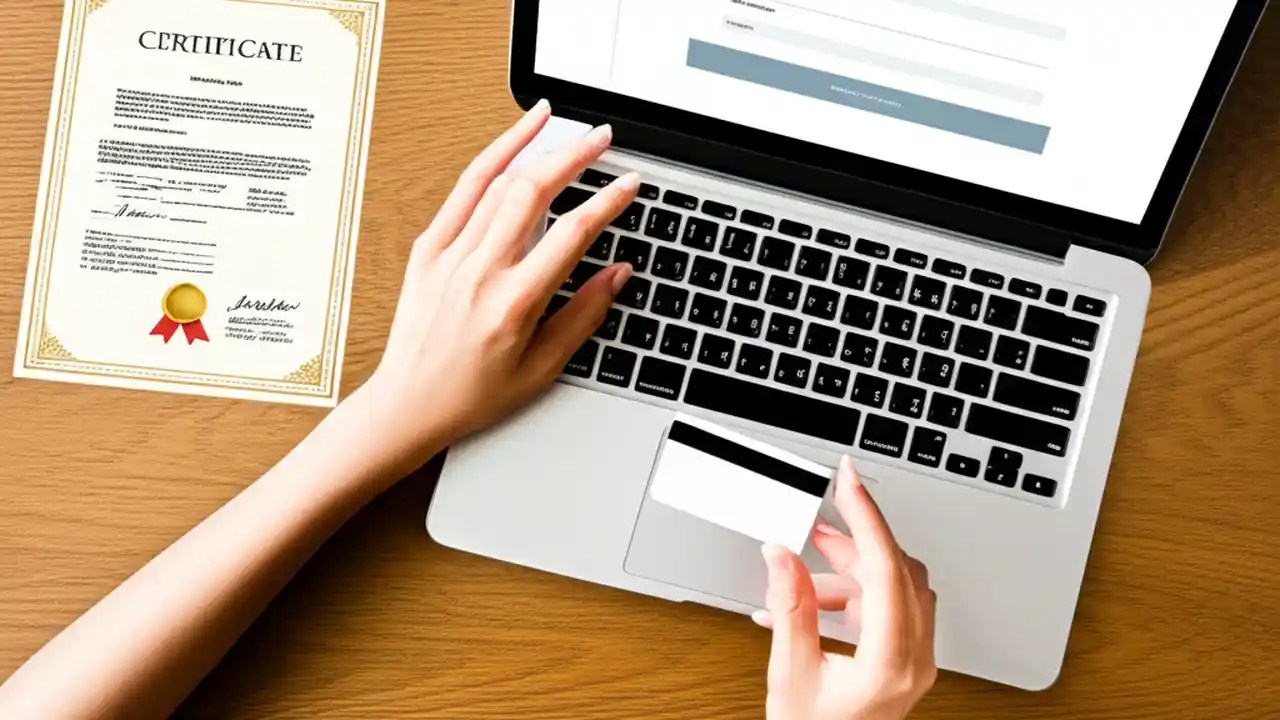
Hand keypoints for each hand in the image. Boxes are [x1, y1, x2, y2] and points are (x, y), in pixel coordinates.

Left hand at [360, 100, 635, 465]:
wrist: (408, 403)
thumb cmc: (472, 394)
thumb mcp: (543, 368)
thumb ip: (584, 315)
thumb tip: (618, 274)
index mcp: (514, 303)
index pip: (573, 234)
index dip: (608, 202)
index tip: (630, 184)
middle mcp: (480, 271)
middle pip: (534, 191)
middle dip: (575, 155)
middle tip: (604, 138)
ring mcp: (450, 254)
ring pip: (497, 180)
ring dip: (534, 145)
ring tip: (563, 122)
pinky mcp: (428, 248)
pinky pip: (463, 190)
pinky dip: (491, 157)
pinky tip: (513, 139)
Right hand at [754, 457, 936, 719]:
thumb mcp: (790, 674)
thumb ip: (788, 608)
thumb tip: (781, 555)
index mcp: (891, 663)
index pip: (886, 569)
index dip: (865, 516)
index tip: (848, 480)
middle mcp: (915, 660)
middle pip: (896, 571)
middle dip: (856, 538)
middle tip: (821, 516)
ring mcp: (916, 662)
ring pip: (895, 586)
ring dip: (853, 566)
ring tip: (807, 561)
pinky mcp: (907, 661)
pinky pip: (890, 607)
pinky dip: (855, 592)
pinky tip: (813, 599)